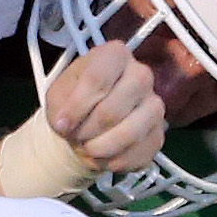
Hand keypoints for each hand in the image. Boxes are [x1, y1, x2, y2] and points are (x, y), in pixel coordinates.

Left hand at [43, 40, 163, 173]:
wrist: (90, 120)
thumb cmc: (75, 100)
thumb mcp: (59, 93)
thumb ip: (60, 104)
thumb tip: (65, 124)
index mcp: (115, 55)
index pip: (97, 79)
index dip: (76, 108)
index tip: (61, 124)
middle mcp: (141, 75)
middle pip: (111, 110)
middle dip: (87, 130)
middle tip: (75, 136)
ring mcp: (154, 105)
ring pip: (129, 134)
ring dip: (100, 148)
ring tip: (87, 148)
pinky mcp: (158, 134)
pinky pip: (137, 154)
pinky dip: (112, 161)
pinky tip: (102, 156)